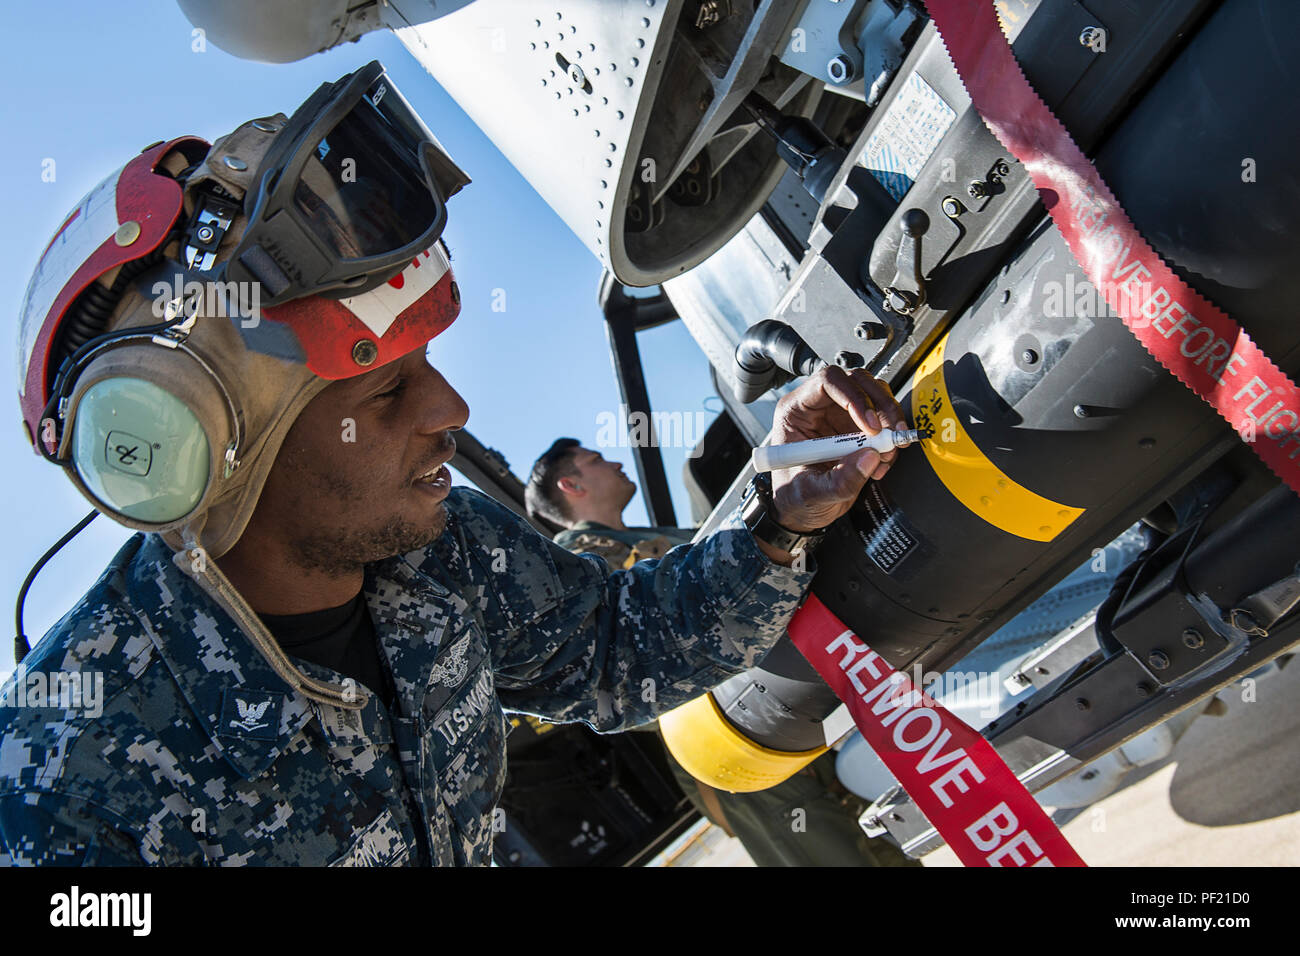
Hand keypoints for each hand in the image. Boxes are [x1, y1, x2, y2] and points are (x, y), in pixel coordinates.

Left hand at [767, 366, 905, 532]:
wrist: (803, 510)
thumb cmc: (794, 497)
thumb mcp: (811, 494)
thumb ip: (839, 480)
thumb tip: (870, 457)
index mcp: (796, 412)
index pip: (827, 382)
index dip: (853, 397)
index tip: (869, 426)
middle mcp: (819, 407)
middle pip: (857, 382)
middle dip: (881, 406)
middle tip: (892, 435)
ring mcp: (840, 415)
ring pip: (874, 395)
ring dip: (890, 422)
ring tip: (888, 453)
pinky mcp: (857, 428)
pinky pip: (883, 420)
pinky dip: (890, 439)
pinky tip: (882, 462)